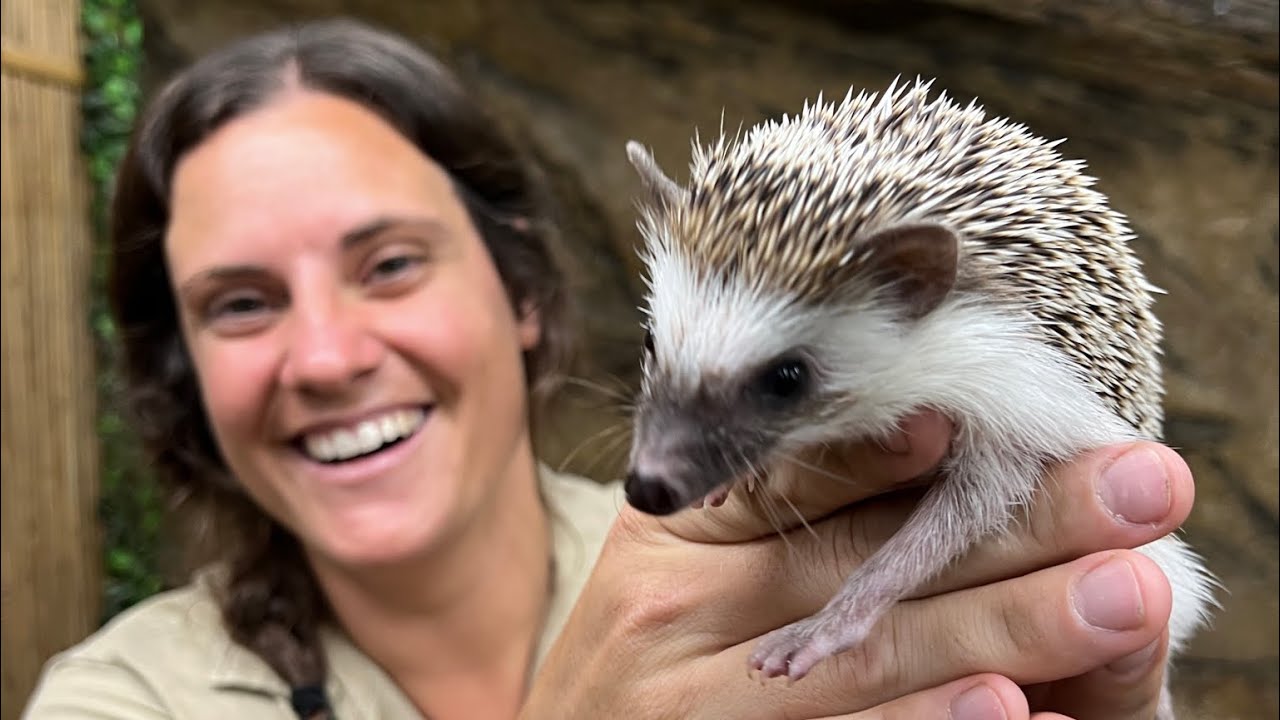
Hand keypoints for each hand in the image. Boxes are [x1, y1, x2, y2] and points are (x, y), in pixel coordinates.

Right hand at [522, 412, 1192, 718]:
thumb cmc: (638, 657)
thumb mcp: (672, 561)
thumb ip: (765, 491)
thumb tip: (923, 423)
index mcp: (672, 530)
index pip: (795, 474)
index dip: (899, 445)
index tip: (990, 416)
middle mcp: (676, 609)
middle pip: (856, 559)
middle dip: (1006, 524)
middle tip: (1139, 485)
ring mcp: (698, 707)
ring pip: (867, 661)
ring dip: (1003, 624)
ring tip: (1120, 595)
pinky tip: (1018, 714)